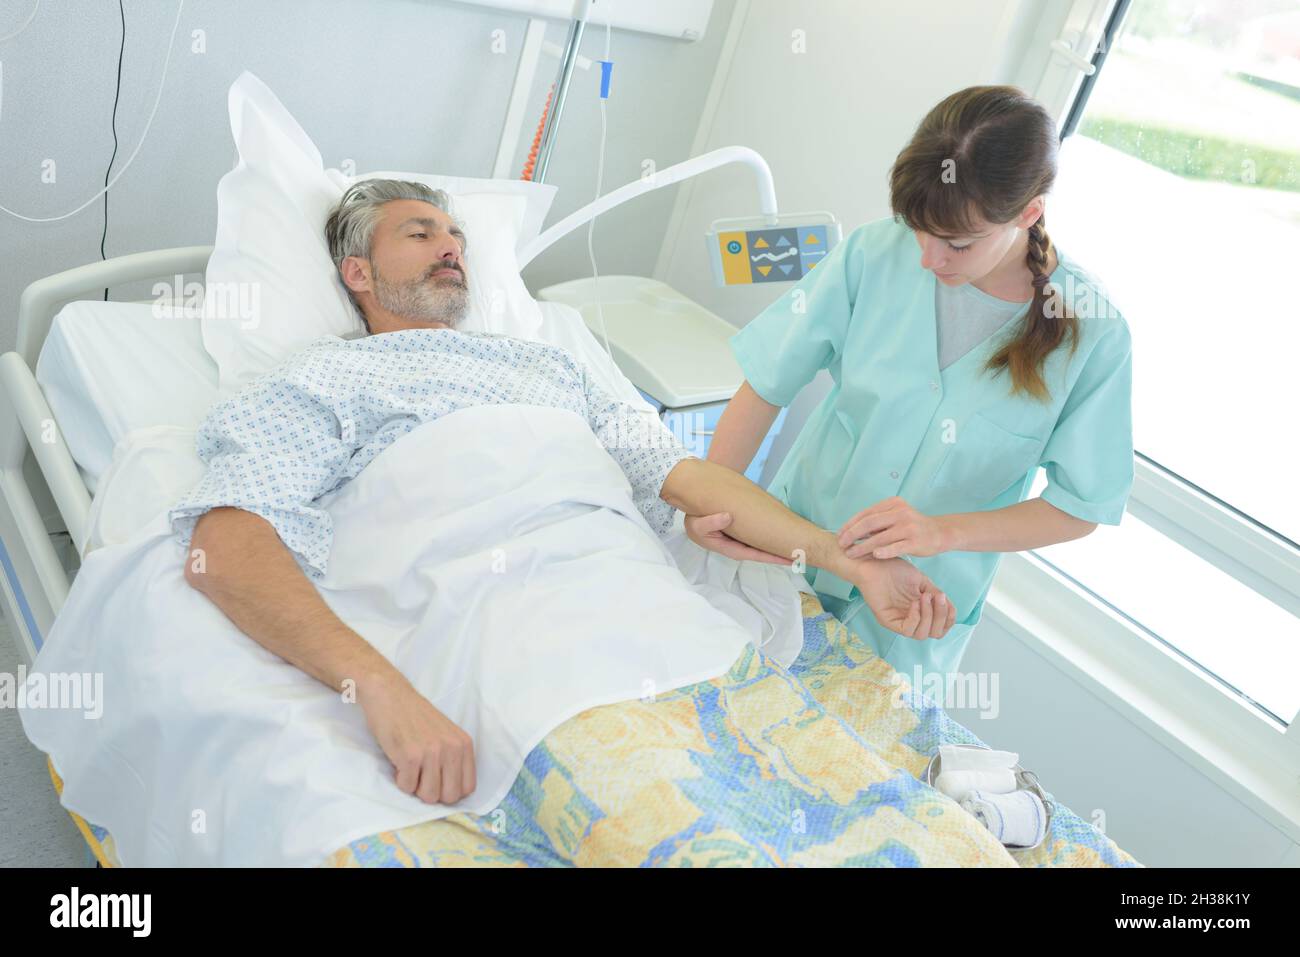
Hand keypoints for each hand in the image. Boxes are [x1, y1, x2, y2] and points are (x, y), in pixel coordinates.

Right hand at [356, 671, 476, 804]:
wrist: (391, 696)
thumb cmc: (416, 717)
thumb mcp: (446, 734)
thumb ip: (454, 759)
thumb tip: (453, 793)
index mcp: (464, 744)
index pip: (468, 788)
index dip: (450, 791)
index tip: (437, 782)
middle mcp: (452, 749)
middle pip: (450, 797)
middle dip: (433, 793)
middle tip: (421, 776)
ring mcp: (432, 753)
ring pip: (429, 796)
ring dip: (416, 787)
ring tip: (410, 767)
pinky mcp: (410, 756)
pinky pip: (407, 787)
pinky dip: (400, 779)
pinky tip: (399, 761)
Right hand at [684, 512, 791, 564]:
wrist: (694, 507)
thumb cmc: (694, 519)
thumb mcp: (696, 525)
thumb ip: (710, 523)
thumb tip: (728, 517)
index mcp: (728, 547)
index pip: (753, 555)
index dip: (770, 557)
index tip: (788, 559)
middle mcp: (737, 546)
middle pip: (761, 553)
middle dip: (778, 555)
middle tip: (800, 556)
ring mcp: (739, 539)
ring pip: (761, 545)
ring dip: (775, 546)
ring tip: (795, 547)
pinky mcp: (742, 532)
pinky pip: (757, 536)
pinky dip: (769, 536)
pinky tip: (780, 533)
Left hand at [838, 497, 949, 558]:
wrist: (940, 532)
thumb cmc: (913, 526)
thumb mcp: (896, 516)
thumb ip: (878, 521)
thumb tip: (853, 530)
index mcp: (893, 504)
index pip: (866, 513)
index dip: (850, 524)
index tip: (840, 534)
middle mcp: (900, 513)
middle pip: (870, 523)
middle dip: (852, 534)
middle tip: (841, 544)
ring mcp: (908, 527)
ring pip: (880, 537)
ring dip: (862, 546)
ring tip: (851, 554)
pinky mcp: (915, 541)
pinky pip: (896, 547)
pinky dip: (884, 551)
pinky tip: (873, 555)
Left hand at [845, 555, 955, 639]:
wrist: (875, 561)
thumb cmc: (894, 569)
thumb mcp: (922, 581)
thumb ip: (936, 594)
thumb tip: (948, 606)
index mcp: (920, 612)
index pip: (940, 627)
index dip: (949, 618)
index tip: (946, 600)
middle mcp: (910, 619)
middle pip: (934, 633)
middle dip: (941, 616)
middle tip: (937, 597)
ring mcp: (899, 621)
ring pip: (921, 635)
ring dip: (928, 616)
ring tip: (924, 597)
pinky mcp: (887, 620)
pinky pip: (907, 630)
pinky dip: (915, 617)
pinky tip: (915, 602)